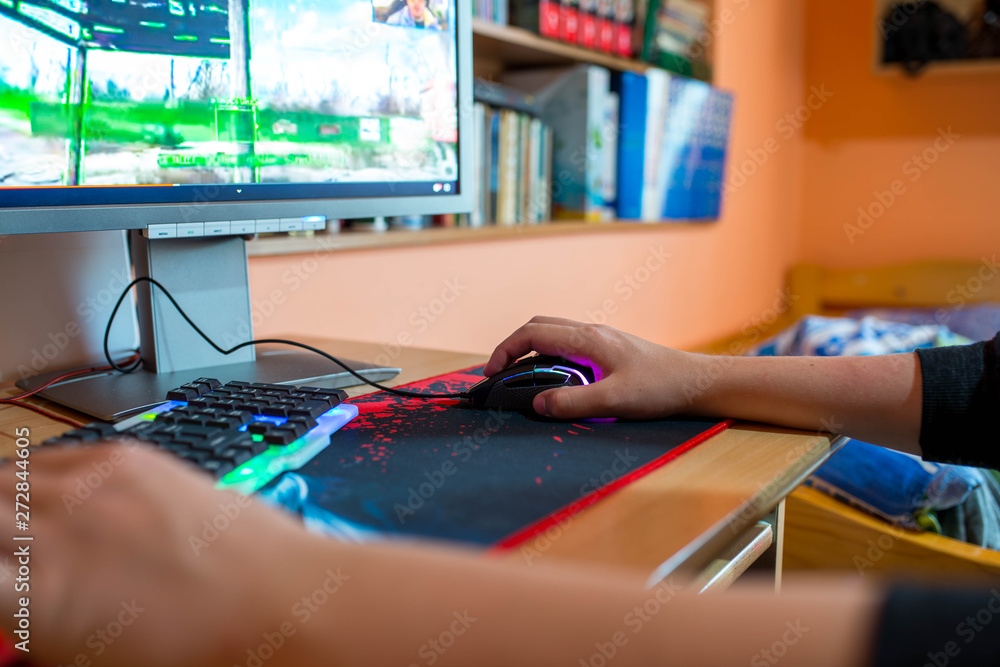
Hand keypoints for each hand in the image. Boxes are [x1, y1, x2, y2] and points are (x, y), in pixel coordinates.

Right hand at [0, 443, 316, 666]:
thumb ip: (37, 636)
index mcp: (28, 593)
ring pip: (8, 479)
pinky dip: (42, 476)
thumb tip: (20, 621)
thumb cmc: (193, 652)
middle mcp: (48, 527)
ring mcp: (88, 483)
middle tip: (6, 554)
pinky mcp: (125, 457)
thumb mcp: (90, 663)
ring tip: (15, 524)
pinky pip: (57, 455)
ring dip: (4, 502)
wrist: (273, 601)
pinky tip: (55, 497)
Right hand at [484, 317, 708, 419]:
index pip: (533, 333)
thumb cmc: (660, 388)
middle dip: (513, 347)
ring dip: (532, 352)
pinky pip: (567, 344)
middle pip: (538, 327)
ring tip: (523, 380)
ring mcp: (600, 338)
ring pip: (553, 333)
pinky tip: (556, 380)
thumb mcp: (614, 401)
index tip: (491, 372)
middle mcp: (591, 332)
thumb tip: (538, 404)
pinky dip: (550, 357)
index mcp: (587, 339)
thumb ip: (573, 402)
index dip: (505, 350)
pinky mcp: (608, 349)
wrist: (695, 382)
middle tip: (500, 374)